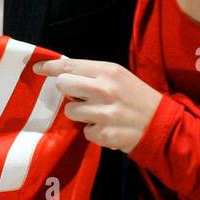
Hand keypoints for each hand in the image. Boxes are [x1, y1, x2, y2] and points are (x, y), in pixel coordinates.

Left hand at [33, 56, 162, 153]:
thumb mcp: (119, 77)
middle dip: (66, 91)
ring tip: (98, 114)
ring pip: (70, 111)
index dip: (49, 67)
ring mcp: (104, 113)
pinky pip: (84, 132)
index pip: (69, 65)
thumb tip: (62, 73)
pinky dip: (93, 131)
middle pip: (63, 85)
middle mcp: (105, 90)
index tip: (37, 68)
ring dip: (80, 114)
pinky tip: (107, 127)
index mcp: (109, 71)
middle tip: (79, 95)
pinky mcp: (105, 134)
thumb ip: (93, 74)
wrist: (161, 123)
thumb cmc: (136, 97)